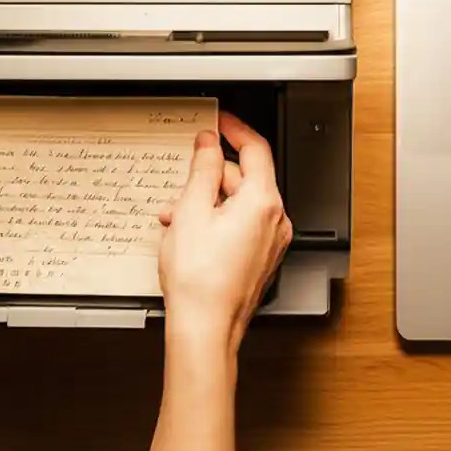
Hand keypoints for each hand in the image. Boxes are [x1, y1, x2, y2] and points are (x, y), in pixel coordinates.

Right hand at [158, 113, 291, 351]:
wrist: (206, 329)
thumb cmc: (199, 280)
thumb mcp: (191, 211)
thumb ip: (201, 170)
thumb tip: (208, 144)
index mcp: (263, 202)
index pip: (256, 149)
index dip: (235, 129)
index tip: (219, 121)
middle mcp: (275, 220)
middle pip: (245, 178)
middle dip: (209, 177)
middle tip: (180, 184)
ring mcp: (271, 241)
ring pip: (239, 204)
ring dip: (207, 202)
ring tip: (175, 218)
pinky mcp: (261, 258)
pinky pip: (242, 225)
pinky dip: (217, 221)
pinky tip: (190, 234)